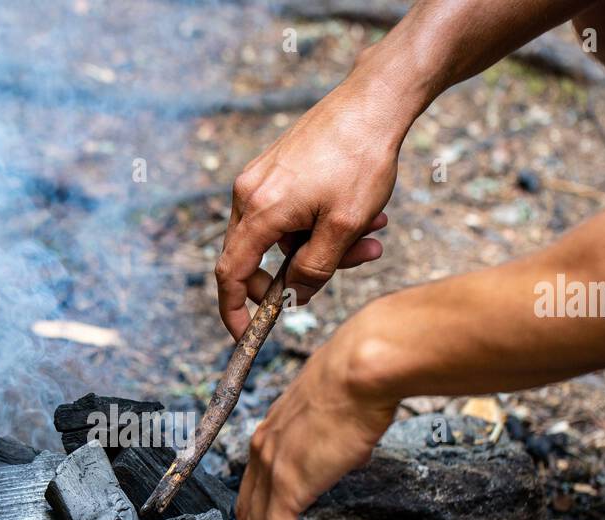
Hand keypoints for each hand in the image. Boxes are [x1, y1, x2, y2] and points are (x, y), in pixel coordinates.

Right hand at [215, 73, 405, 339]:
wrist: (373, 101)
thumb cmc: (360, 159)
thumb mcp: (344, 227)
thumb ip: (314, 270)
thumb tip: (295, 296)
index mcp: (260, 211)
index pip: (231, 275)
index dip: (235, 311)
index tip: (246, 333)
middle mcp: (249, 193)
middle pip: (260, 257)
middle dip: (304, 271)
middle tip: (352, 264)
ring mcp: (261, 178)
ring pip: (283, 236)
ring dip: (325, 244)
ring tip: (372, 232)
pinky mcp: (277, 168)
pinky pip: (291, 212)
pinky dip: (322, 222)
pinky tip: (363, 212)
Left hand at [235, 314, 399, 519]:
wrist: (362, 369)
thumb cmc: (360, 379)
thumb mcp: (340, 411)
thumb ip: (335, 436)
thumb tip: (348, 451)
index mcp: (272, 432)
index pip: (253, 486)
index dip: (253, 518)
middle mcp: (263, 450)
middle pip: (247, 513)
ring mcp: (272, 469)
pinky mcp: (289, 486)